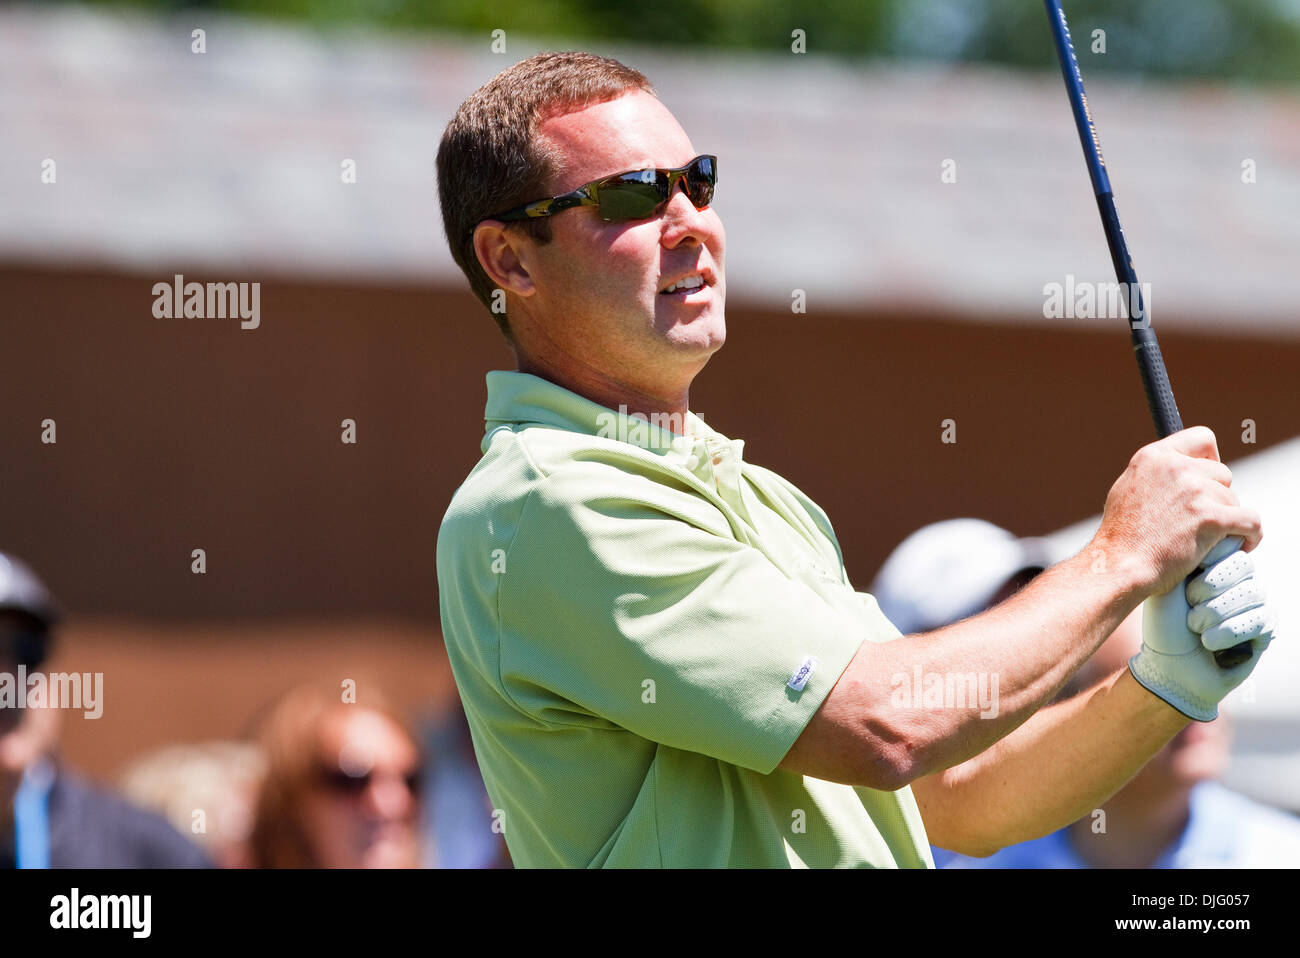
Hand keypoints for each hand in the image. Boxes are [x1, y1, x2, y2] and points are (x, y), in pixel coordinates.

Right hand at [1094, 427, 1261, 595]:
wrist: (1119, 565)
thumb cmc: (1122, 536)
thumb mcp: (1129, 488)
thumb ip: (1157, 474)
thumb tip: (1182, 470)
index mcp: (1154, 456)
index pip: (1202, 438)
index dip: (1210, 459)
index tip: (1207, 479)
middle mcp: (1175, 467)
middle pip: (1222, 473)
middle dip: (1216, 496)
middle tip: (1200, 519)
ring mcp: (1194, 491)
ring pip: (1234, 500)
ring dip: (1226, 519)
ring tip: (1208, 539)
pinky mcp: (1210, 517)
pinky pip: (1251, 521)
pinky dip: (1251, 535)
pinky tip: (1242, 544)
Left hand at [1130, 538, 1276, 720]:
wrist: (1168, 667)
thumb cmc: (1165, 624)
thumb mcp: (1169, 583)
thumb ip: (1188, 555)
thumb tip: (1211, 527)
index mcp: (1215, 564)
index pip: (1229, 545)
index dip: (1208, 564)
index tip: (1185, 582)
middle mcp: (1239, 580)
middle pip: (1243, 566)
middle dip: (1210, 588)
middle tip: (1189, 605)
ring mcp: (1254, 602)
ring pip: (1252, 592)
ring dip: (1215, 613)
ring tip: (1194, 626)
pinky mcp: (1265, 628)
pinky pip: (1260, 619)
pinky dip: (1228, 632)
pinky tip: (1208, 641)